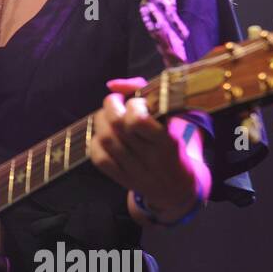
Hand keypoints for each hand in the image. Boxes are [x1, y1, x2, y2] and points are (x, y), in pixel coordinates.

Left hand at [89, 77, 207, 222]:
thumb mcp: (171, 117)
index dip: (132, 105)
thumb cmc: (171, 142)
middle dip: (111, 106)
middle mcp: (151, 158)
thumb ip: (145, 91)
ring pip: (104, 139)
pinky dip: (96, 142)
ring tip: (109, 116)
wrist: (176, 187)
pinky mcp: (121, 179)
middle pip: (117, 126)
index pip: (138, 120)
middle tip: (116, 102)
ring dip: (101, 120)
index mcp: (167, 141)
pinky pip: (98, 158)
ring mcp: (135, 171)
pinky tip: (105, 136)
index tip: (136, 101)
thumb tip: (111, 84)